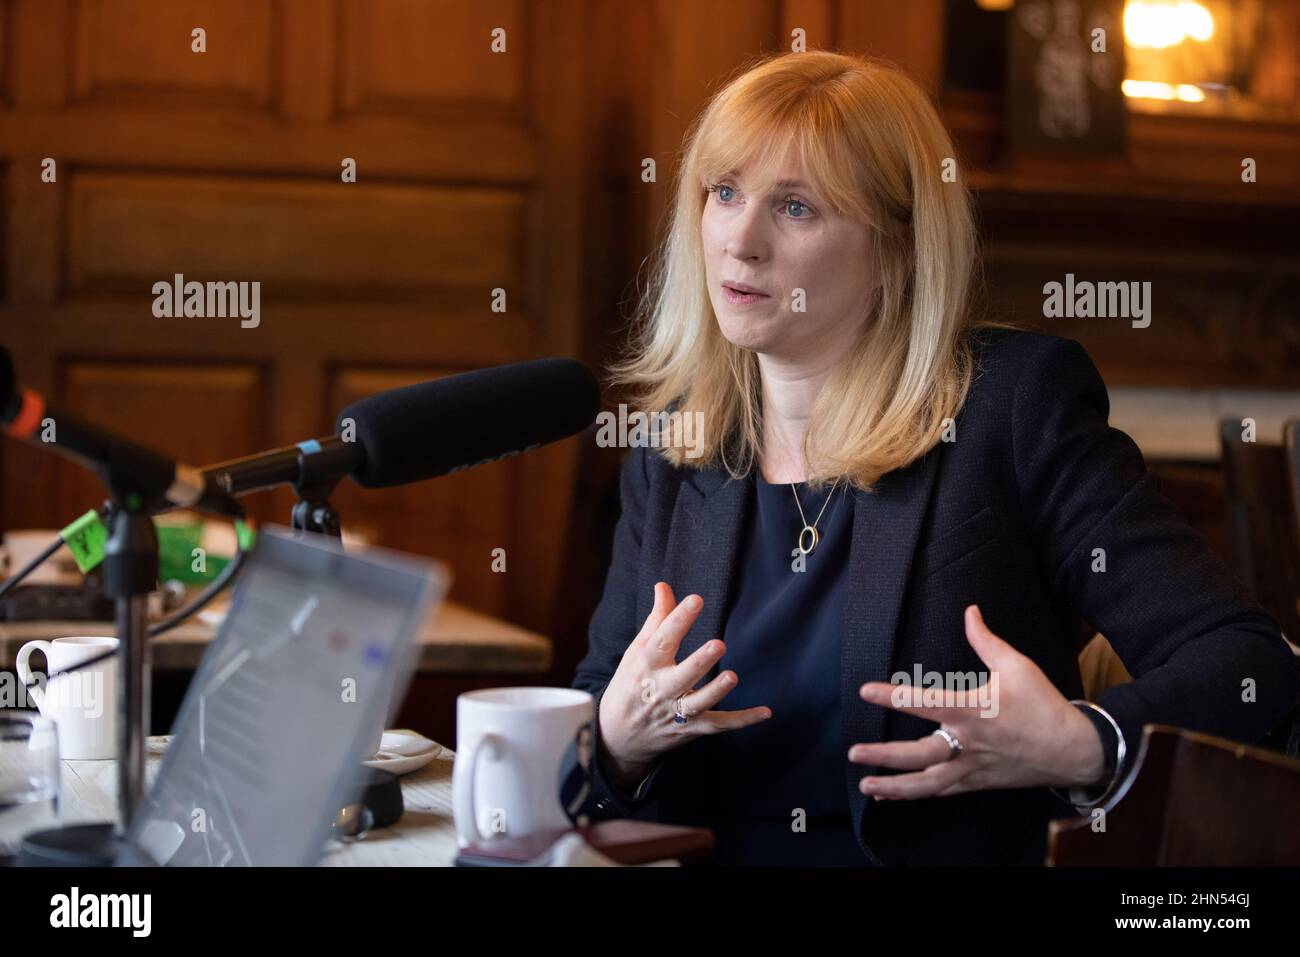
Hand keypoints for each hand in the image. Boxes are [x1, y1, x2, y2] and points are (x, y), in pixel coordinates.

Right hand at [598, 582, 770, 786]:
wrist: (617, 736)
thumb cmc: (629, 685)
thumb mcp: (637, 651)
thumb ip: (657, 619)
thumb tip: (663, 586)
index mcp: (646, 664)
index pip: (663, 639)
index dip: (678, 619)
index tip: (695, 600)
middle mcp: (660, 689)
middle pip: (682, 675)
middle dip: (699, 662)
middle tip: (719, 645)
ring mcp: (675, 712)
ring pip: (698, 703)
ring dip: (716, 692)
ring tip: (732, 677)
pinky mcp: (690, 729)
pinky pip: (719, 725)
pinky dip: (742, 720)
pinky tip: (765, 712)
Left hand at [848, 605, 1104, 799]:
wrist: (1074, 750)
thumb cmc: (1044, 705)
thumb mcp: (1018, 666)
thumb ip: (986, 641)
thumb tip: (970, 611)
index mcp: (973, 711)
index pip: (925, 702)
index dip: (893, 696)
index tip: (865, 691)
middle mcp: (967, 743)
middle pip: (918, 753)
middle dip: (884, 756)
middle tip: (854, 753)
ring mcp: (972, 767)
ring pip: (928, 783)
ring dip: (895, 786)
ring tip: (866, 786)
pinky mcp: (978, 782)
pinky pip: (943, 791)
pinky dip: (919, 793)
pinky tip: (896, 794)